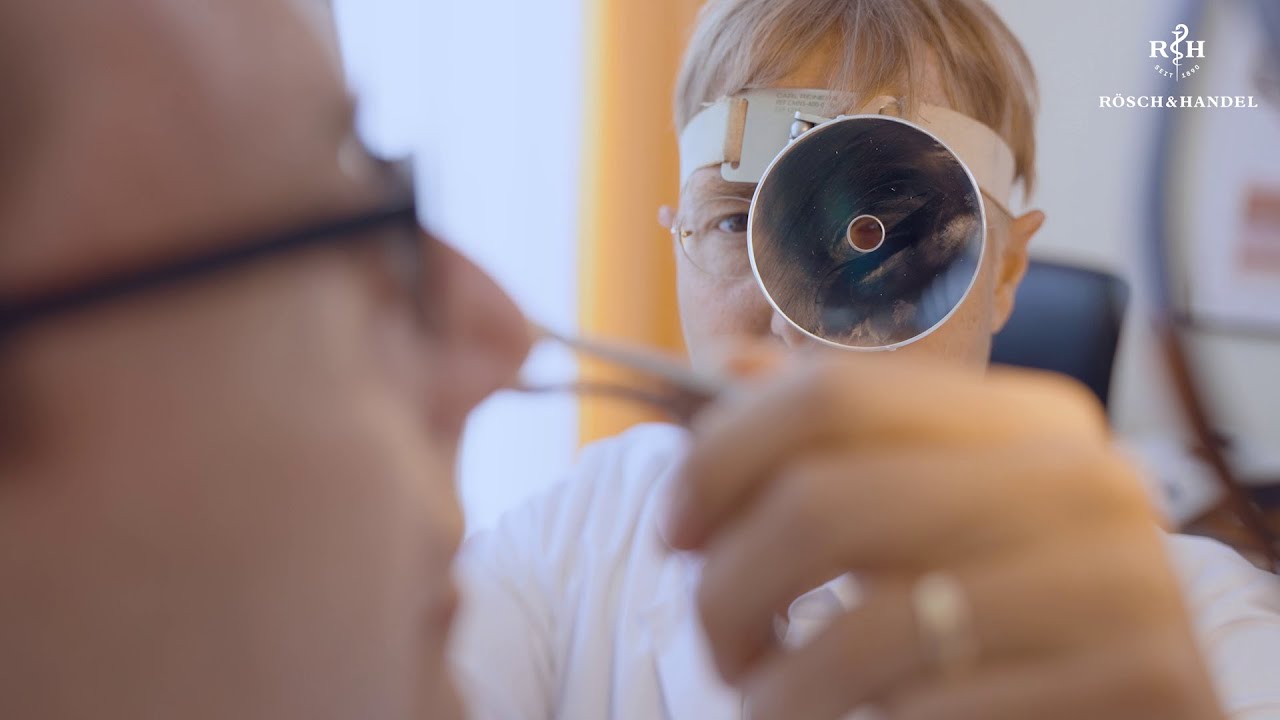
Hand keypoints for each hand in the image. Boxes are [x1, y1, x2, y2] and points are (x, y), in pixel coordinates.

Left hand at [665, 352, 1225, 719]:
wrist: (1127, 714)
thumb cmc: (1004, 618)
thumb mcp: (930, 516)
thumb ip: (844, 448)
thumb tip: (730, 375)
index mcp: (1027, 417)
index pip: (831, 397)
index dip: (719, 460)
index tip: (673, 532)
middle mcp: (1081, 480)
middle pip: (824, 505)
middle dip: (728, 589)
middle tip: (719, 646)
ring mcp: (1121, 582)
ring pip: (865, 627)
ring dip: (778, 689)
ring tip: (769, 706)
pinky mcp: (1140, 680)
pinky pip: (930, 713)